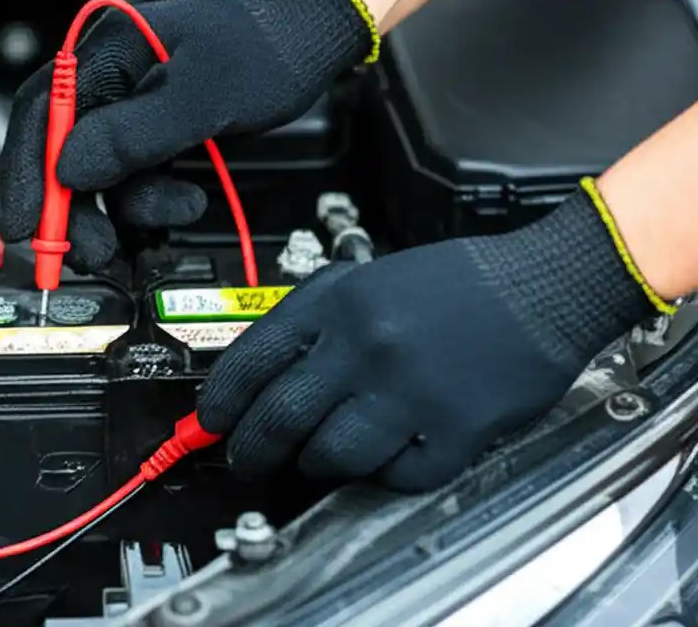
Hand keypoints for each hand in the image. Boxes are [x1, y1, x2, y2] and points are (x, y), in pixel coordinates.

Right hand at [0, 0, 371, 270]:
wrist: (305, 51)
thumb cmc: (265, 55)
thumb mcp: (202, 95)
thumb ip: (134, 134)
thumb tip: (70, 169)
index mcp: (108, 50)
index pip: (41, 112)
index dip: (25, 172)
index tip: (24, 225)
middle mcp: (105, 80)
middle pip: (60, 154)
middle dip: (77, 209)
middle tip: (93, 252)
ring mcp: (124, 111)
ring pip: (96, 179)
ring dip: (128, 210)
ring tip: (178, 209)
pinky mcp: (145, 137)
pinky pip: (127, 184)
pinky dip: (149, 205)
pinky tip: (184, 202)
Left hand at [196, 187, 658, 491]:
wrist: (545, 284)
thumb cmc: (456, 284)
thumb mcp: (368, 279)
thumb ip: (313, 322)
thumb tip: (255, 376)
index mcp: (337, 303)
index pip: (251, 361)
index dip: (221, 404)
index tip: (209, 426)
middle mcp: (365, 344)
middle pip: (279, 419)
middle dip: (252, 451)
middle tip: (248, 462)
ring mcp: (410, 389)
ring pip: (330, 456)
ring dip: (317, 464)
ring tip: (321, 457)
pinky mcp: (455, 428)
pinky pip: (399, 475)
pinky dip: (387, 474)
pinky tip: (392, 454)